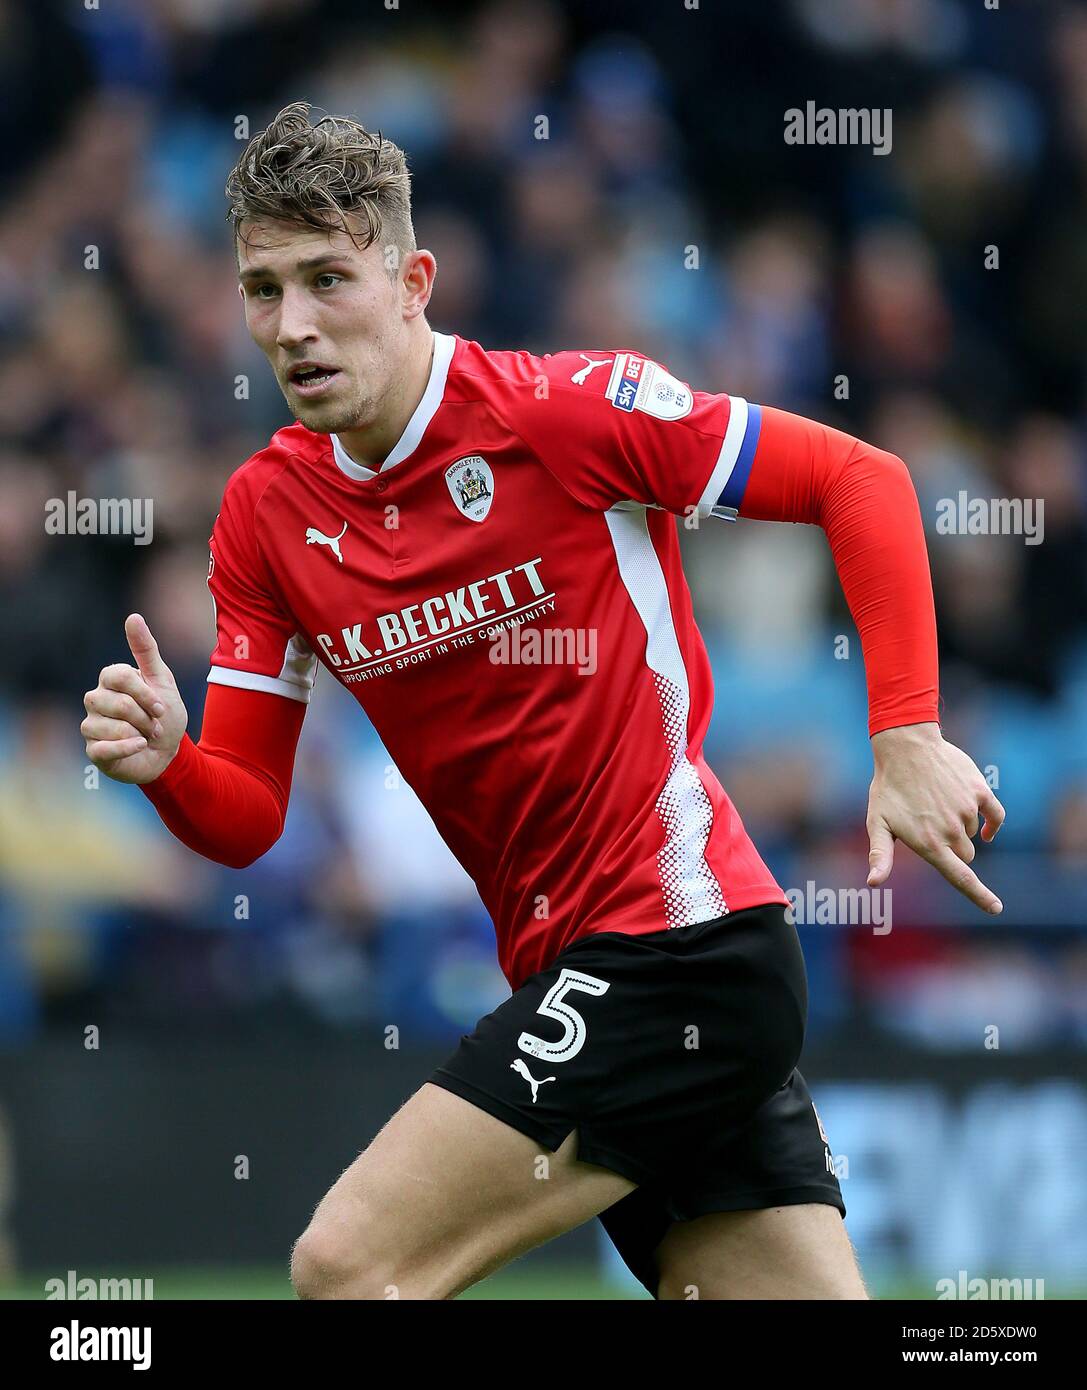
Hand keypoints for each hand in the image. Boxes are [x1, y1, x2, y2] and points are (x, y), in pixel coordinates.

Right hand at [82, 613, 187, 784]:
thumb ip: (146, 650)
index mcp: (110, 679)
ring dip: (141, 734)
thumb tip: (133, 617)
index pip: (120, 677)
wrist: (167, 752)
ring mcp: (91, 725)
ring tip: (146, 736)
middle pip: (120, 704)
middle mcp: (95, 699)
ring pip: (115, 727)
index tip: (161, 706)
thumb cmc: (163, 714)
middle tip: (155, 725)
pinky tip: (139, 747)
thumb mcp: (162, 679)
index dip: (145, 694)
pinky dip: (130, 748)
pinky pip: (106, 748)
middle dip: (146, 717)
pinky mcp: (93, 750)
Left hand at [866, 721, 1005, 913]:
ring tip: (936, 805)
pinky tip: (984, 825)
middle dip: (953, 850)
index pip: (960, 878)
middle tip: (929, 826)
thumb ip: (880, 854)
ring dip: (960, 827)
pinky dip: (991, 822)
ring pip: (974, 834)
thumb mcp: (877, 822)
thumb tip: (873, 883)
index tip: (996, 908)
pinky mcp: (980, 792)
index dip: (980, 896)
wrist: (906, 746)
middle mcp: (952, 831)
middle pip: (966, 856)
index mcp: (929, 844)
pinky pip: (996, 815)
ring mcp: (968, 810)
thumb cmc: (887, 788)